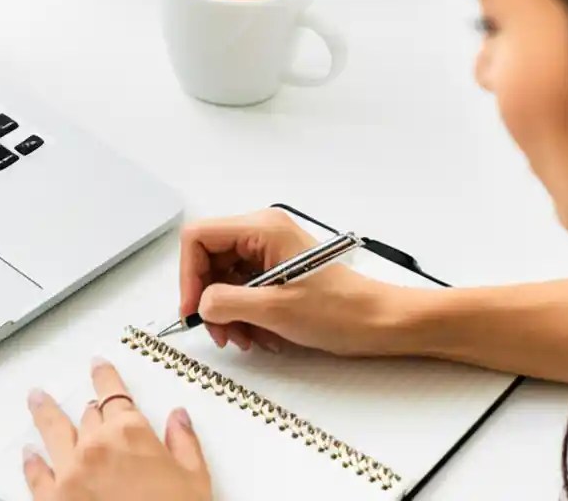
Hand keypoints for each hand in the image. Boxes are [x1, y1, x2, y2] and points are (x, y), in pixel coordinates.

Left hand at [23, 359, 211, 500]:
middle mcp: (96, 446)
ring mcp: (70, 473)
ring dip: (45, 413)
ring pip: (53, 433)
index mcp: (131, 434)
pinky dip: (32, 462)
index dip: (105, 377)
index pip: (114, 394)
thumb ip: (184, 444)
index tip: (98, 366)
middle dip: (87, 407)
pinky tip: (29, 454)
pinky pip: (37, 475)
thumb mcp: (195, 480)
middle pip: (87, 416)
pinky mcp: (52, 500)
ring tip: (36, 399)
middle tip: (84, 399)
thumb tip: (179, 419)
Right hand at [180, 209, 424, 356]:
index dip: (188, 275)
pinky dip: (243, 314)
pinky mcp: (277, 271)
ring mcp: (270, 251)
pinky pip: (243, 289)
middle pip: (209, 259)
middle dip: (209, 300)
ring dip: (227, 312)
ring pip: (223, 278)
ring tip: (245, 339)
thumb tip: (200, 304)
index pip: (199, 238)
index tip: (193, 310)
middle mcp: (262, 232)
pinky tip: (260, 335)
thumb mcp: (275, 309)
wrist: (379, 322)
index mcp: (262, 228)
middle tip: (220, 333)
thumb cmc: (340, 310)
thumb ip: (227, 302)